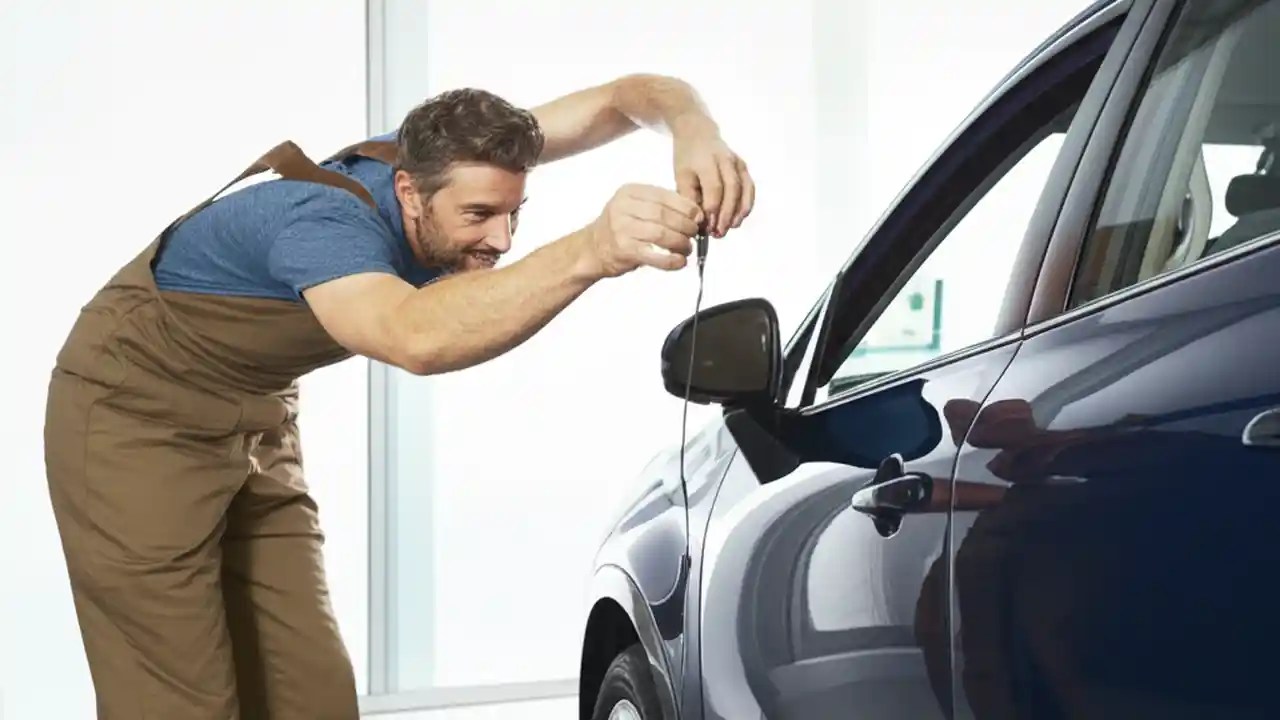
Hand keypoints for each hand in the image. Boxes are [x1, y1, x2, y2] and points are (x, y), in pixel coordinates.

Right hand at [580, 183, 705, 278]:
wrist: (593, 248)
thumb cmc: (620, 227)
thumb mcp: (635, 206)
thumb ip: (660, 205)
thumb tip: (694, 212)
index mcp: (629, 192)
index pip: (664, 196)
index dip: (685, 207)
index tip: (698, 216)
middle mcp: (623, 208)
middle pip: (664, 215)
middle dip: (685, 225)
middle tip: (694, 233)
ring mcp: (622, 229)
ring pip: (661, 234)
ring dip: (680, 242)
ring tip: (687, 247)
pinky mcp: (625, 250)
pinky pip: (654, 255)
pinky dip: (671, 260)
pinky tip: (680, 261)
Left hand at [672, 117, 754, 237]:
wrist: (698, 133)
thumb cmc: (687, 157)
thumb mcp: (681, 176)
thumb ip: (689, 197)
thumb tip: (698, 221)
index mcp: (706, 161)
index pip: (714, 188)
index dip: (713, 210)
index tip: (707, 227)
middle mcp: (725, 160)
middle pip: (732, 190)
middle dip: (726, 214)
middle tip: (719, 233)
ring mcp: (737, 163)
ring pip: (744, 189)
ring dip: (739, 212)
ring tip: (730, 228)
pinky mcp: (744, 167)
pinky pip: (750, 187)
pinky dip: (747, 204)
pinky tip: (740, 218)